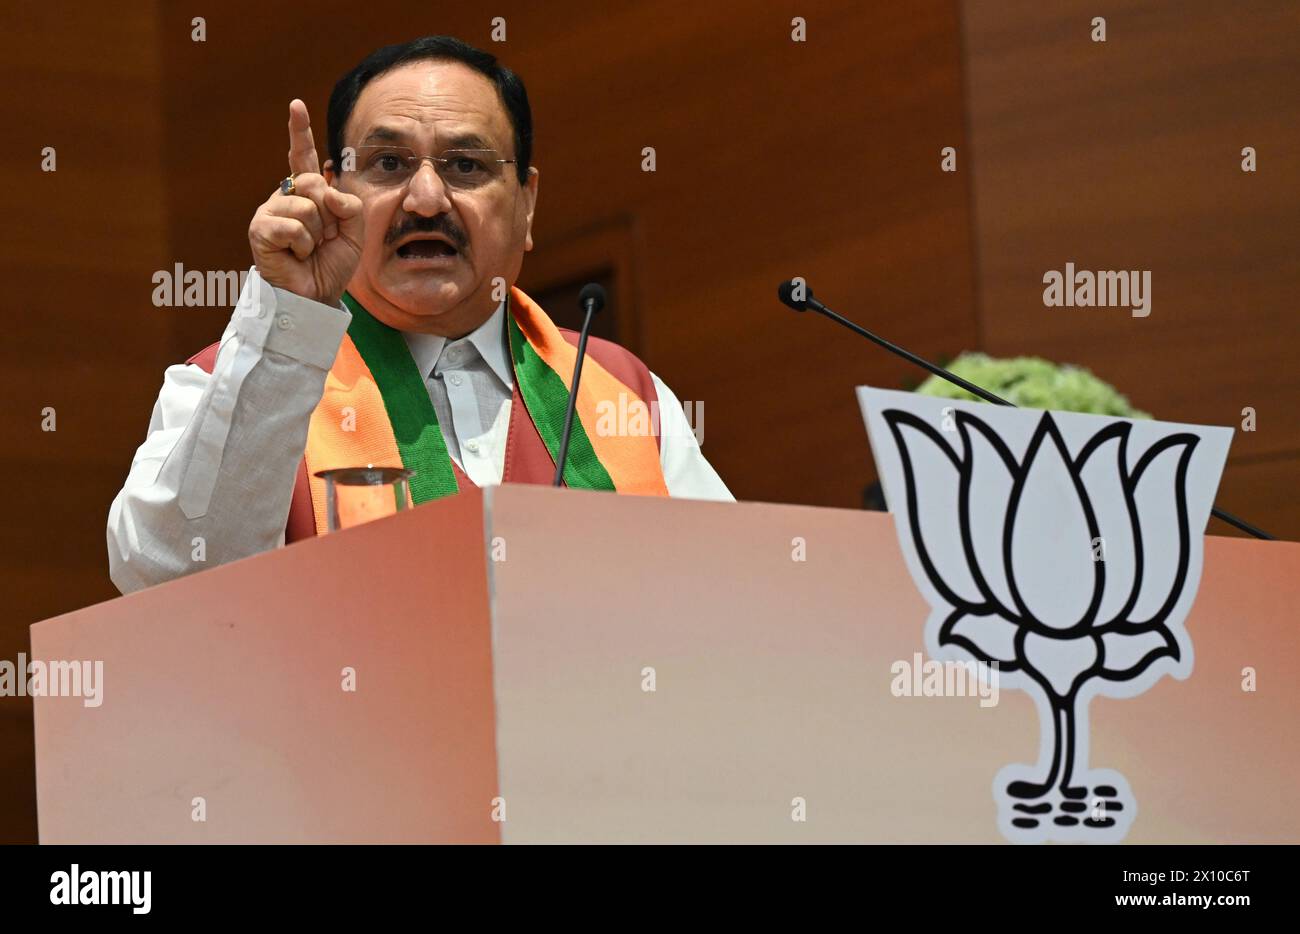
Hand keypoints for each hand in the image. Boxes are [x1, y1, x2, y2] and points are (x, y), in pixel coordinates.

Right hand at [248, 99, 363, 306]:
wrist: (316, 296)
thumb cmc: (330, 264)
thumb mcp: (354, 231)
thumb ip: (349, 203)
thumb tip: (326, 190)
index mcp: (308, 194)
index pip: (304, 158)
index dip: (300, 132)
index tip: (296, 105)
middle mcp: (286, 196)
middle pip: (315, 182)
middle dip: (330, 214)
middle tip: (324, 239)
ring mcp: (270, 211)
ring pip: (307, 207)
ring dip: (317, 234)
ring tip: (309, 250)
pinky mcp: (260, 229)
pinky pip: (294, 226)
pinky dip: (302, 245)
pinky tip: (296, 255)